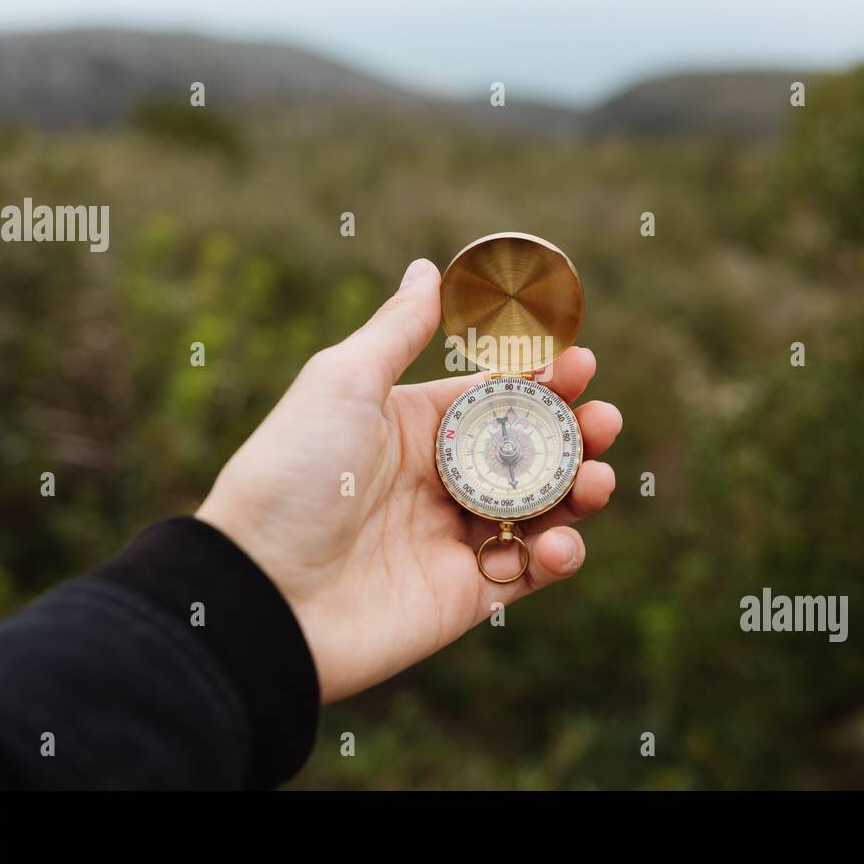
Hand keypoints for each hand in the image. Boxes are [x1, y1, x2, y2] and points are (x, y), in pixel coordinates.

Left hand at [196, 258, 621, 702]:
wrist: (261, 594)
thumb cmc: (293, 476)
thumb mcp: (341, 383)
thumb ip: (396, 330)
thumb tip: (428, 268)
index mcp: (414, 428)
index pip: (497, 397)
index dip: (544, 380)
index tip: (582, 364)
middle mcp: (439, 481)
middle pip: (530, 451)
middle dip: (576, 433)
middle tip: (603, 421)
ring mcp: (454, 539)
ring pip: (542, 509)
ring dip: (581, 491)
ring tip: (597, 479)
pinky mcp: (464, 596)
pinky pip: (529, 572)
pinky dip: (557, 556)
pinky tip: (558, 542)